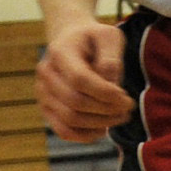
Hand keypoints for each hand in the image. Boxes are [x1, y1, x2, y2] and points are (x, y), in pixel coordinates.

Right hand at [40, 23, 131, 138]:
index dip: (105, 93)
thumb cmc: (94, 39)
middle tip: (128, 108)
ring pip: (69, 119)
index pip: (79, 79)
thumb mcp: (109, 36)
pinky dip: (86, 135)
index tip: (126, 97)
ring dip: (100, 123)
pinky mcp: (46, 109)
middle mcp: (46, 74)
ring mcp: (43, 93)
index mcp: (60, 52)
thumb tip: (111, 86)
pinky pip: (63, 130)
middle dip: (107, 109)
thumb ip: (111, 58)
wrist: (71, 41)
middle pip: (75, 102)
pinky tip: (104, 128)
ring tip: (120, 117)